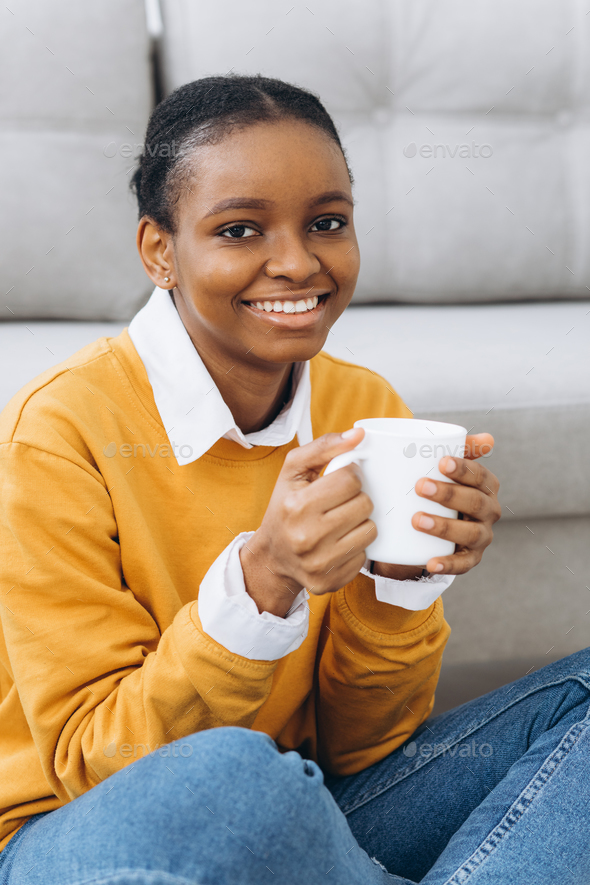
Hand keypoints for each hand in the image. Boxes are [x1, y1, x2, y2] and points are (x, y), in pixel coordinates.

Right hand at [240, 428, 373, 616]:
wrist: (272, 555)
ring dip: (359, 522)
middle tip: (339, 502)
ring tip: (341, 521)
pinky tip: (339, 542)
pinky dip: (356, 546)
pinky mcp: (330, 582)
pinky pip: (365, 556)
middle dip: (356, 498)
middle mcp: (307, 536)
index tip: (340, 480)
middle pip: (364, 504)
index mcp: (296, 505)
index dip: (350, 475)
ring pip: (370, 530)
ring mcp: (319, 563)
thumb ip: (324, 447)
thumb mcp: (293, 470)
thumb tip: (358, 435)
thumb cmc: (285, 507)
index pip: (351, 479)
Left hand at [411, 432, 500, 574]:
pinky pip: (462, 564)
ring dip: (444, 526)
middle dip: (449, 494)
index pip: (479, 476)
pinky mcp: (470, 558)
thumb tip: (489, 440)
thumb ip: (460, 447)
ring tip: (416, 520)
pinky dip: (448, 564)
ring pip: (470, 533)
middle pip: (475, 503)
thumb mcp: (445, 466)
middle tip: (420, 486)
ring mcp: (481, 536)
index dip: (463, 468)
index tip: (441, 462)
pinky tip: (430, 562)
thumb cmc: (439, 485)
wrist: (430, 525)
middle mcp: (489, 511)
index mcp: (485, 486)